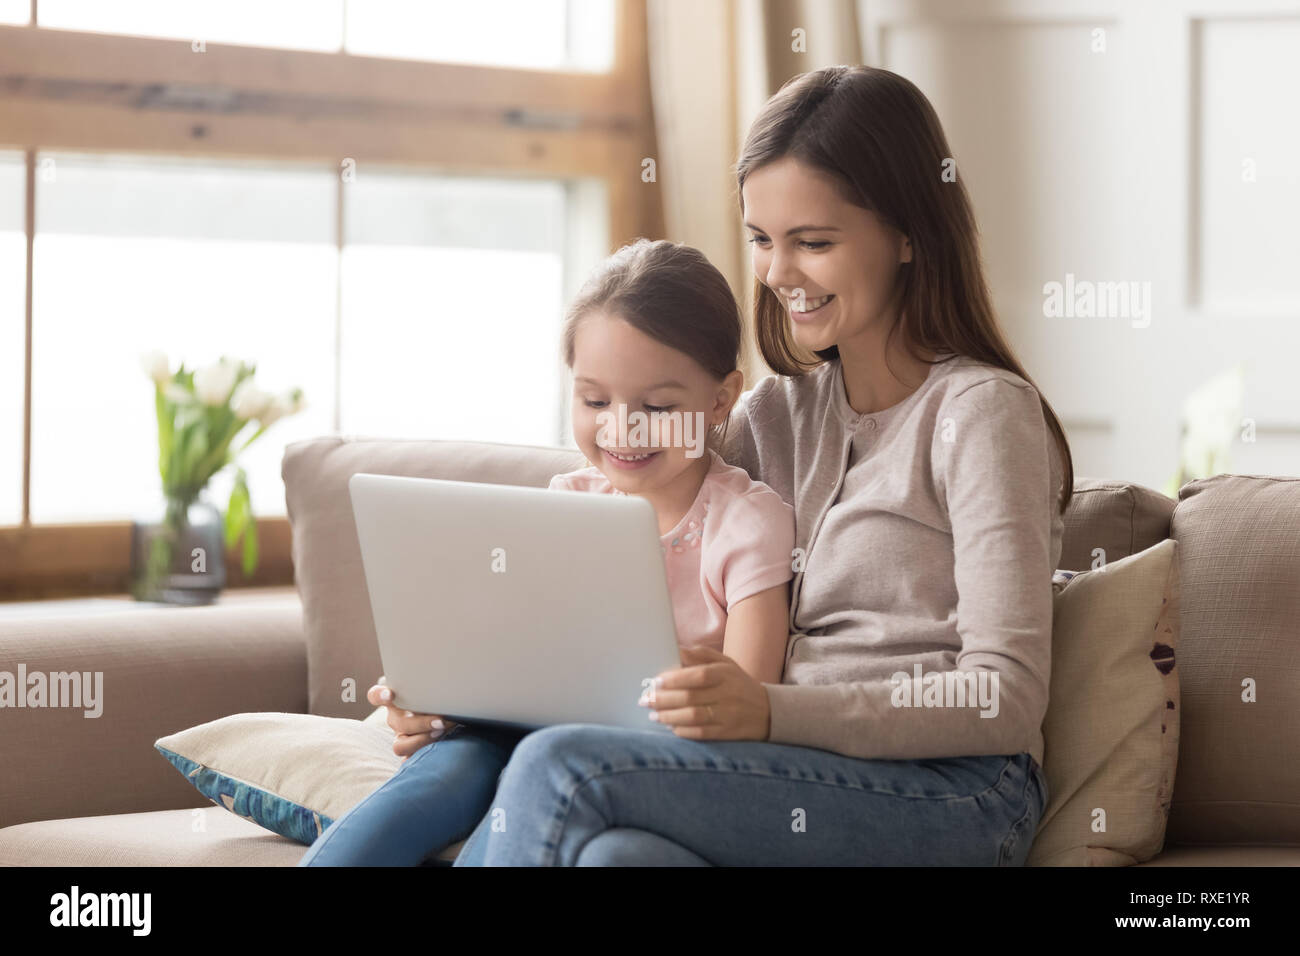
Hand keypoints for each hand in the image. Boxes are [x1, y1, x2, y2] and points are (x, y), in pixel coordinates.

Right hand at [366, 678, 457, 758]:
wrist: (447, 711)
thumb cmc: (438, 696)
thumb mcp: (432, 689)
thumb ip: (432, 687)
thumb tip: (449, 685)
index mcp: (395, 700)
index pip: (376, 696)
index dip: (379, 696)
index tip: (389, 694)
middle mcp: (396, 719)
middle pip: (399, 723)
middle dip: (420, 723)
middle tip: (440, 721)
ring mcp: (402, 737)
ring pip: (400, 746)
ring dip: (421, 741)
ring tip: (441, 733)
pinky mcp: (410, 753)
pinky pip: (409, 761)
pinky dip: (422, 757)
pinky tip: (437, 753)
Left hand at [638, 645, 771, 740]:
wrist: (767, 710)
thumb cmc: (736, 682)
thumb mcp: (724, 663)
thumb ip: (698, 654)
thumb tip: (673, 649)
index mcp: (725, 674)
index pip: (698, 675)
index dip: (675, 679)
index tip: (655, 681)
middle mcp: (728, 694)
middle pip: (691, 697)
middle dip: (664, 699)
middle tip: (645, 700)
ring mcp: (728, 715)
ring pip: (694, 716)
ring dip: (669, 716)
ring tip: (653, 715)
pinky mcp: (727, 733)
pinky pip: (701, 733)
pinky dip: (683, 731)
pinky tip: (670, 727)